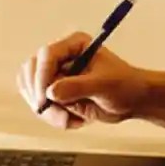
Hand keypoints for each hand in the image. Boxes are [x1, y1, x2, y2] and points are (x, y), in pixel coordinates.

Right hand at [17, 31, 149, 129]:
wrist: (133, 100)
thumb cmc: (124, 85)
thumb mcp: (103, 85)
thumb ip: (77, 86)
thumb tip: (51, 92)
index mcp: (73, 45)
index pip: (46, 55)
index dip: (42, 76)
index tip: (45, 98)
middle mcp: (61, 57)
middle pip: (32, 71)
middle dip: (40, 95)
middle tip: (55, 113)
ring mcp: (55, 75)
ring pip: (31, 90)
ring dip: (46, 109)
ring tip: (69, 120)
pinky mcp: (54, 92)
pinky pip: (40, 104)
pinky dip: (51, 115)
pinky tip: (71, 120)